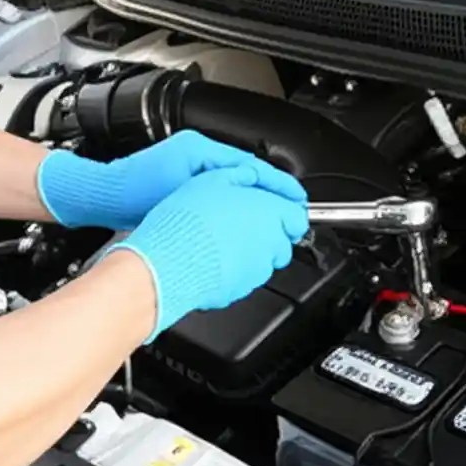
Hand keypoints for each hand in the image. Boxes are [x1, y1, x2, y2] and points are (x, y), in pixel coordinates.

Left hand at [36, 130, 306, 229]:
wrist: (105, 197)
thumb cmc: (136, 187)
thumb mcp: (186, 175)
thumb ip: (221, 175)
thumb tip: (251, 180)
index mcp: (203, 148)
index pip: (253, 165)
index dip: (278, 184)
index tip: (296, 199)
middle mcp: (199, 156)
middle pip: (249, 175)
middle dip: (271, 193)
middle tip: (291, 213)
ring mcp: (191, 174)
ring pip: (235, 188)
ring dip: (254, 202)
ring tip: (273, 219)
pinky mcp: (183, 191)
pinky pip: (220, 198)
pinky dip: (235, 208)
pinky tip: (241, 223)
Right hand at [109, 166, 309, 339]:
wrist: (166, 263)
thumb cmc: (186, 221)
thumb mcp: (213, 179)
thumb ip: (244, 177)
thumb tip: (252, 176)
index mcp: (271, 213)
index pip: (299, 216)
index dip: (286, 212)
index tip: (275, 210)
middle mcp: (271, 244)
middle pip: (282, 239)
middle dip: (266, 231)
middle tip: (238, 222)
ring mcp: (258, 270)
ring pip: (263, 259)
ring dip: (249, 249)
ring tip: (220, 239)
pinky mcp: (242, 289)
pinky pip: (243, 275)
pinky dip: (234, 267)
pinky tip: (212, 257)